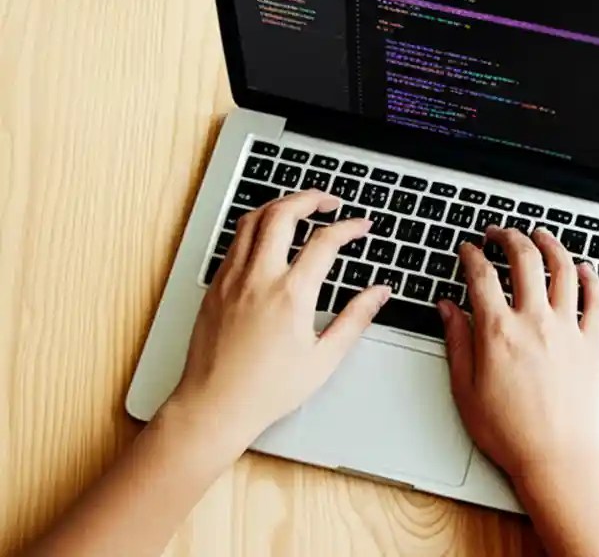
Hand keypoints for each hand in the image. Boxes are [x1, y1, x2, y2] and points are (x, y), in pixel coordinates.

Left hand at [163, 189, 389, 454]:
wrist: (214, 406)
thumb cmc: (266, 390)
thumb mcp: (324, 358)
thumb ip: (355, 318)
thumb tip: (378, 294)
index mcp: (291, 295)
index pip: (325, 242)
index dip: (349, 227)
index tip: (361, 226)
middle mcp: (258, 278)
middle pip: (283, 213)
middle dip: (310, 198)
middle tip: (329, 200)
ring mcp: (232, 279)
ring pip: (252, 220)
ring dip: (279, 205)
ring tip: (298, 207)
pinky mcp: (215, 287)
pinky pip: (235, 241)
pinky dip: (255, 226)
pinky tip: (267, 236)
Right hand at [439, 226, 598, 481]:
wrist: (555, 456)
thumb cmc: (509, 431)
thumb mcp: (465, 388)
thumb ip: (457, 341)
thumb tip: (447, 309)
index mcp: (498, 332)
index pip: (481, 275)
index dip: (471, 255)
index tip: (468, 249)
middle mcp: (535, 322)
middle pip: (524, 259)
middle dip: (508, 237)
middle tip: (500, 233)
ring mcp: (567, 329)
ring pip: (563, 269)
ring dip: (550, 245)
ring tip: (540, 235)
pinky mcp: (591, 342)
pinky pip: (596, 299)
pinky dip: (591, 278)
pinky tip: (584, 269)